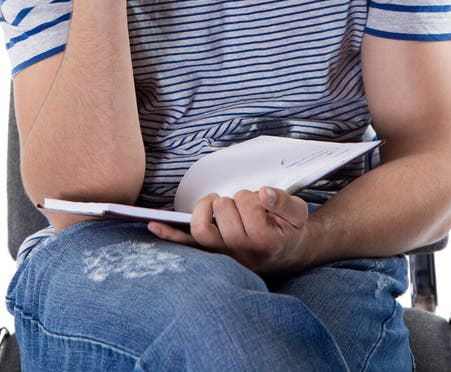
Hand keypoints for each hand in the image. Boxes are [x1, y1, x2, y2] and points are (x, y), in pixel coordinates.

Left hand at [148, 188, 309, 275]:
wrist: (284, 253)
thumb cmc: (288, 229)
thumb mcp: (297, 213)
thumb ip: (283, 201)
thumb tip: (263, 193)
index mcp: (265, 242)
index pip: (246, 203)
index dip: (250, 195)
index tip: (260, 201)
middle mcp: (240, 254)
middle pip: (221, 211)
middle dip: (231, 198)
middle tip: (243, 204)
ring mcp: (222, 257)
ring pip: (200, 228)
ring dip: (205, 206)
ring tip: (217, 203)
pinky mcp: (210, 256)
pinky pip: (184, 247)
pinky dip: (168, 234)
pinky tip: (153, 223)